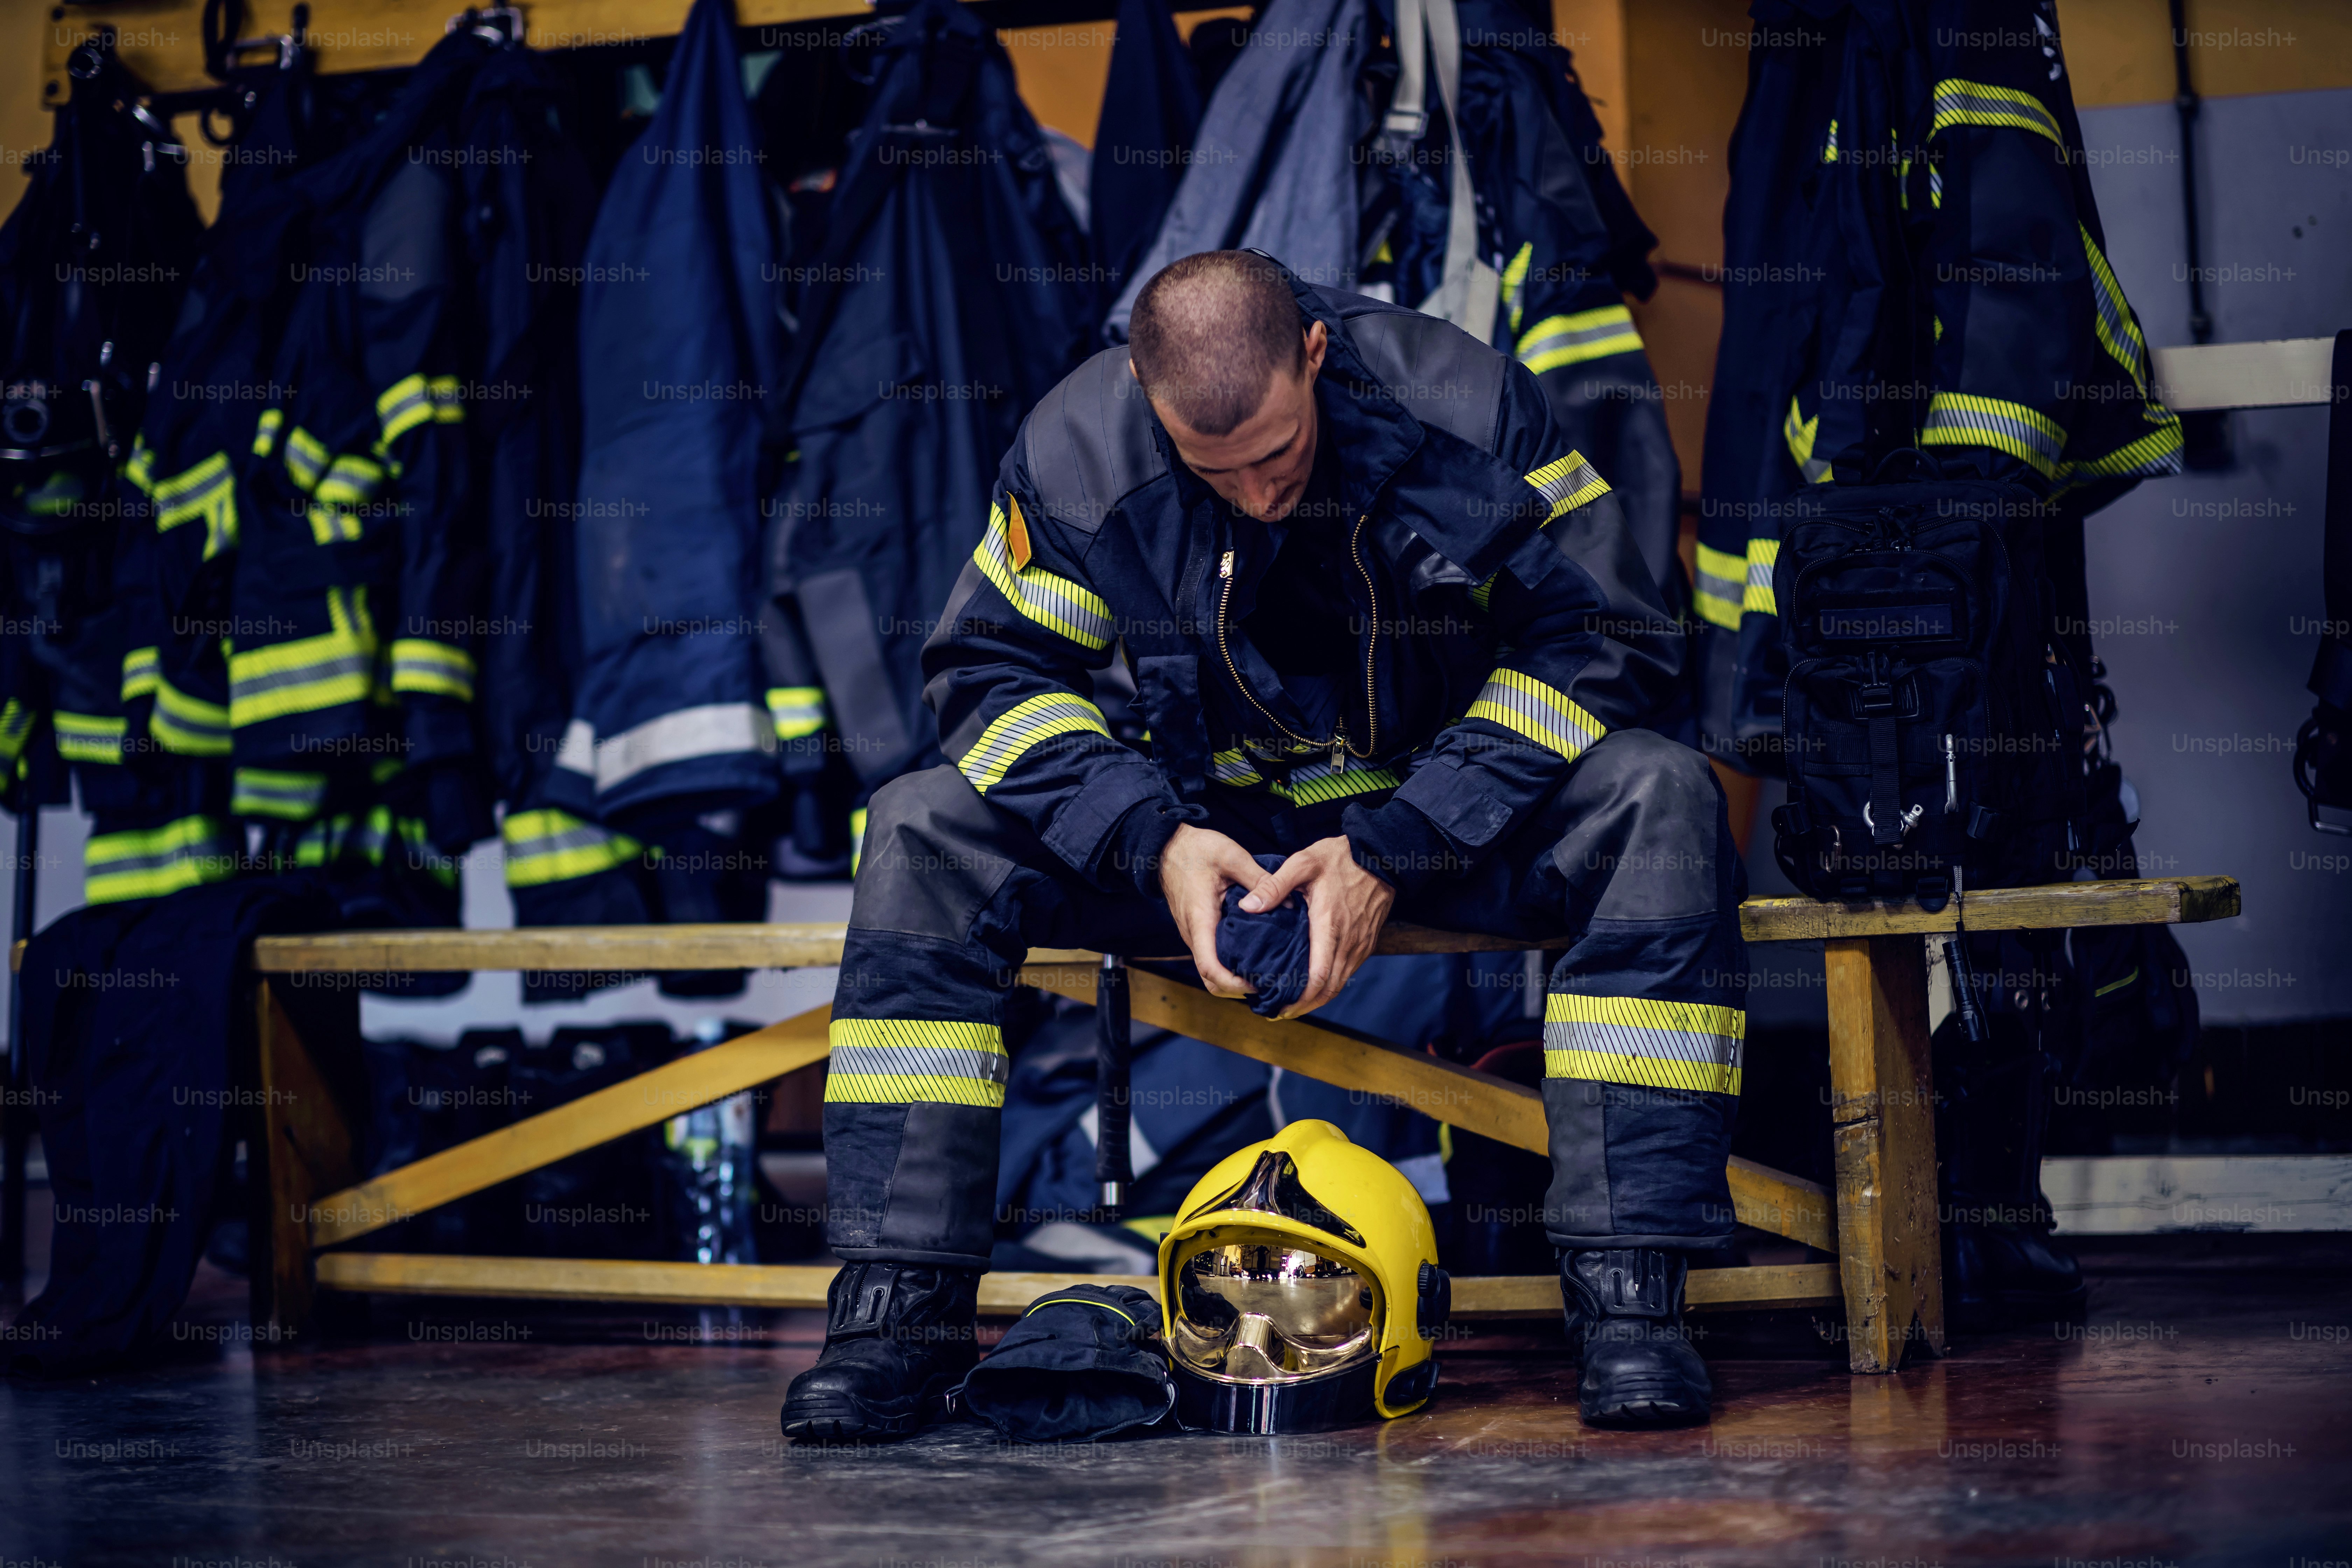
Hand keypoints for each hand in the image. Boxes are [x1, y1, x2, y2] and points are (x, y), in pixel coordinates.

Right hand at [1157, 823, 1278, 998]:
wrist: (1167, 847)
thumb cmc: (1196, 850)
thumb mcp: (1231, 856)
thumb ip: (1259, 879)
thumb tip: (1290, 903)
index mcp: (1201, 920)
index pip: (1210, 968)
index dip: (1234, 984)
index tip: (1259, 984)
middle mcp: (1194, 934)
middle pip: (1211, 979)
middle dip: (1237, 987)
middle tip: (1269, 981)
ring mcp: (1194, 934)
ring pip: (1211, 970)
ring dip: (1235, 977)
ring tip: (1266, 969)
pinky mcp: (1198, 930)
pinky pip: (1212, 956)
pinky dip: (1230, 963)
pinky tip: (1253, 952)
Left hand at [1241, 835, 1393, 1019]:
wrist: (1380, 855)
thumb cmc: (1340, 858)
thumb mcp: (1303, 863)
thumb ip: (1274, 886)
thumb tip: (1247, 907)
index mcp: (1330, 927)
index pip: (1318, 976)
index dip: (1299, 998)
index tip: (1278, 1008)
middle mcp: (1348, 942)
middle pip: (1328, 989)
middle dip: (1304, 1005)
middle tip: (1278, 1012)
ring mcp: (1360, 945)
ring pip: (1339, 984)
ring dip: (1317, 998)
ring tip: (1292, 1004)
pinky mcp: (1366, 943)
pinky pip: (1347, 973)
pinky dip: (1330, 985)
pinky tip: (1313, 985)